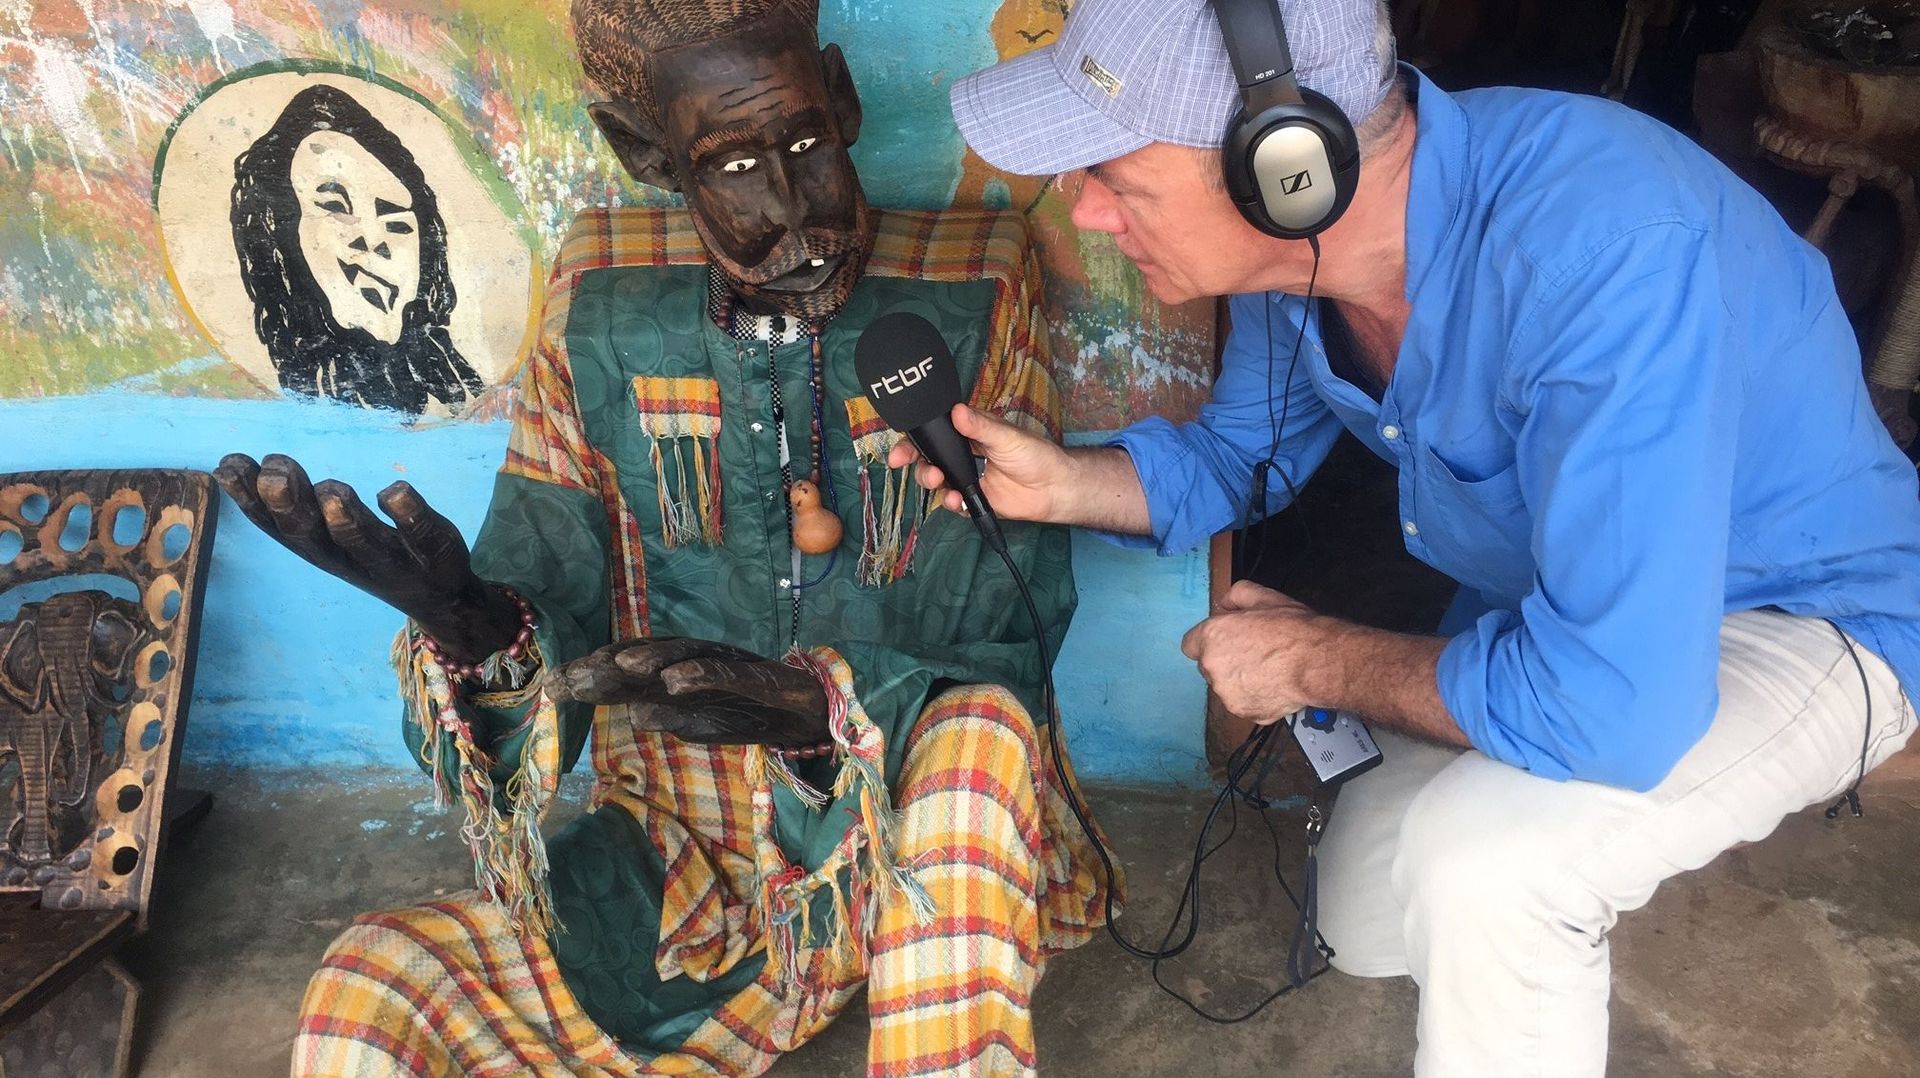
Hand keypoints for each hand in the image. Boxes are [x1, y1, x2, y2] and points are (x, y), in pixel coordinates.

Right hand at [214, 452, 517, 661]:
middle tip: (274, 473)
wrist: (441, 600)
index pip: (276, 529)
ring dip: (346, 519)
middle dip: (292, 508)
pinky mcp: (433, 553)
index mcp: (319, 550)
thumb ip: (290, 499)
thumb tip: (234, 464)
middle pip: (314, 538)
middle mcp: (349, 559)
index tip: (230, 467)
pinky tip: (394, 492)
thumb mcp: (324, 530)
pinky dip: (409, 514)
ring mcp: (393, 559)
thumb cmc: (370, 553)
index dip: (250, 502)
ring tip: (331, 490)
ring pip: (363, 543)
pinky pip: (421, 535)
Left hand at [544, 637, 830, 747]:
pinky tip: (674, 680)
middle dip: (606, 664)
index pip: (626, 672)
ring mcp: (722, 663)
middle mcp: (693, 662)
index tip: (551, 688)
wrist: (810, 713)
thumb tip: (635, 718)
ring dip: (648, 657)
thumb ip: (670, 720)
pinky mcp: (754, 673)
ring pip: (679, 654)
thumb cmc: (751, 715)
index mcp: (675, 676)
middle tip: (569, 677)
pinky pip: (724, 671)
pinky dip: (699, 673)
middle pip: (644, 658)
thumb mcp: (702, 727)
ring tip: (618, 664)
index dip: (590, 676)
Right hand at [887, 404, 1069, 522]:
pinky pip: (954, 503)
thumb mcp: (1007, 436)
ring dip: (930, 481)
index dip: (915, 439)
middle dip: (915, 462)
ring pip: (938, 481)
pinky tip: (957, 501)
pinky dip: (951, 503)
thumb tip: (956, 411)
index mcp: (970, 433)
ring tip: (937, 482)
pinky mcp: (975, 501)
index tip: (899, 448)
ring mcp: (968, 479)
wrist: (1055, 488)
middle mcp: (964, 455)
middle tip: (905, 464)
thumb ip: (980, 427)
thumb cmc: (1036, 454)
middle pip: (929, 458)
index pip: (936, 433)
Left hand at [1180, 580, 1325, 723]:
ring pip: (1226, 687)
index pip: (1189, 644)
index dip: (1208, 642)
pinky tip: (1274, 684)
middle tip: (1253, 653)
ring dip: (1239, 681)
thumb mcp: (1264, 596)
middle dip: (1225, 661)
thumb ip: (1235, 596)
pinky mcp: (1244, 712)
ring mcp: (1227, 694)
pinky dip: (1255, 697)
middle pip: (1208, 667)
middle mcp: (1213, 668)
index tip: (1224, 641)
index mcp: (1211, 637)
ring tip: (1268, 669)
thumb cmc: (1293, 630)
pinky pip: (1244, 703)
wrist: (1318, 662)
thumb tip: (1224, 605)